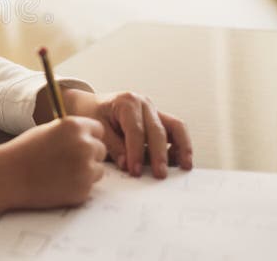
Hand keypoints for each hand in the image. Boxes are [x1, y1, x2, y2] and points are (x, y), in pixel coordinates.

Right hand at [0, 116, 106, 208]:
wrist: (9, 176)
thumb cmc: (24, 151)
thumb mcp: (47, 130)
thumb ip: (70, 132)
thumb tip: (88, 134)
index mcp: (75, 126)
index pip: (98, 129)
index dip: (88, 137)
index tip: (79, 143)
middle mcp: (84, 145)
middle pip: (101, 150)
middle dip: (88, 155)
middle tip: (67, 161)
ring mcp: (85, 169)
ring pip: (98, 170)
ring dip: (85, 172)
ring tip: (60, 172)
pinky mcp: (83, 190)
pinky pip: (89, 187)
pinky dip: (77, 187)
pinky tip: (58, 183)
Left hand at [62, 89, 193, 177]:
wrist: (91, 102)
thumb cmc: (92, 113)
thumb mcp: (96, 127)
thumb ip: (112, 146)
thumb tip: (127, 164)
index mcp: (126, 102)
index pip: (135, 130)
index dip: (136, 152)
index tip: (134, 171)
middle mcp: (144, 104)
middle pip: (157, 130)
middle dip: (159, 154)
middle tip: (159, 174)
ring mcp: (154, 110)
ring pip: (175, 126)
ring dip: (182, 147)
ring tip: (185, 166)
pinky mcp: (159, 119)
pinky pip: (175, 129)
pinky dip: (180, 144)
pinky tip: (180, 160)